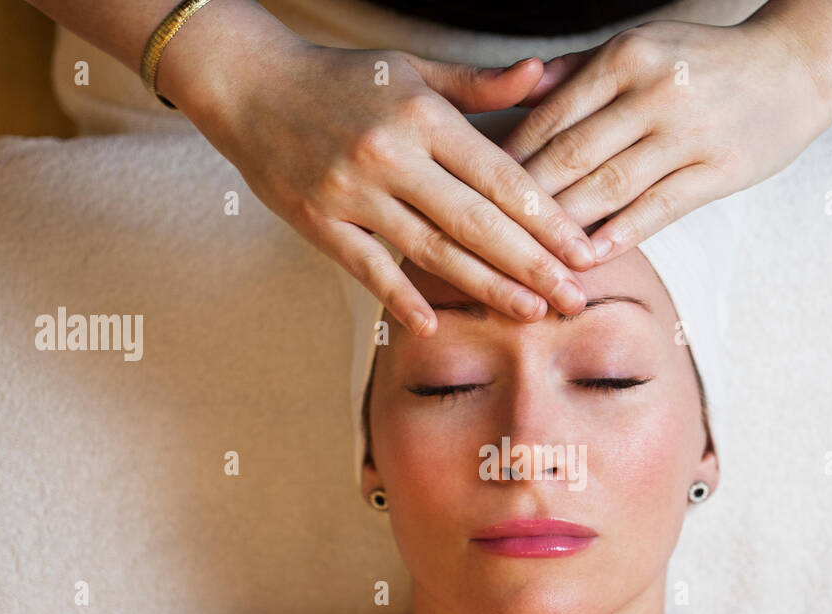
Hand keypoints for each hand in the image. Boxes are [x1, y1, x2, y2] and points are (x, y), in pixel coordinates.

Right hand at [179, 35, 596, 335]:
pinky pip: (368, 267)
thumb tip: (544, 75)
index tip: (584, 249)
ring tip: (531, 312)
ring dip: (486, 286)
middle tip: (574, 299)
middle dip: (532, 265)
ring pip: (432, 249)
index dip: (547, 218)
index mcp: (423, 117)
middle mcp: (391, 155)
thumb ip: (480, 86)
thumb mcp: (414, 71)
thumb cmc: (343, 79)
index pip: (501, 176)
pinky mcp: (318, 221)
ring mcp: (353, 192)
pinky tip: (434, 324)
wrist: (248, 84)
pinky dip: (400, 296)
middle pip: (477, 221)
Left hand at [499, 19, 830, 260]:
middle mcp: (653, 91)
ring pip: (610, 186)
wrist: (795, 65)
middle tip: (487, 239)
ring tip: (531, 258)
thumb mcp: (640, 45)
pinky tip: (593, 256)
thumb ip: (578, 71)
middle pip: (571, 156)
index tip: (476, 195)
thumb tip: (519, 90)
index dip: (510, 162)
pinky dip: (622, 232)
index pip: (551, 118)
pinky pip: (660, 207)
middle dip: (526, 202)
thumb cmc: (705, 59)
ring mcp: (687, 133)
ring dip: (566, 227)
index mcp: (625, 58)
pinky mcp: (718, 169)